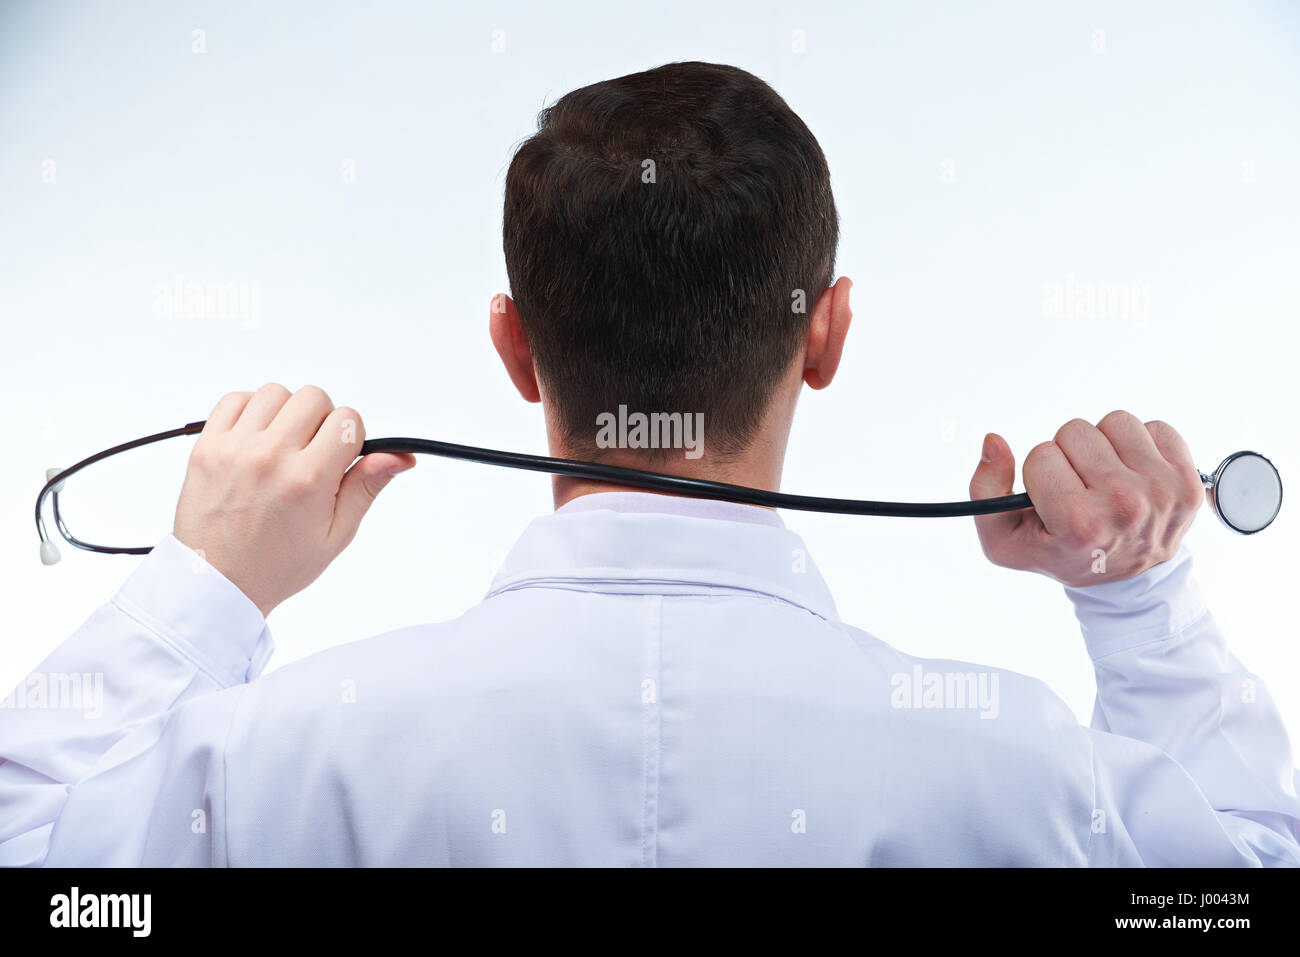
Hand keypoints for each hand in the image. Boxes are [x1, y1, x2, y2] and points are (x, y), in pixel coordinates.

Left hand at [173, 383, 415, 615]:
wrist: (217, 582)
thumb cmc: (277, 564)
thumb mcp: (336, 534)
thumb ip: (366, 487)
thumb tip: (400, 456)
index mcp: (309, 480)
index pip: (348, 420)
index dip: (351, 437)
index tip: (340, 458)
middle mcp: (272, 457)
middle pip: (314, 398)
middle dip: (321, 422)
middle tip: (312, 454)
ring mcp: (235, 448)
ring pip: (276, 393)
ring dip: (286, 413)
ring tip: (282, 447)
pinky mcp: (207, 446)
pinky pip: (236, 400)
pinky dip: (251, 412)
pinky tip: (256, 441)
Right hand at [969, 411, 1204, 586]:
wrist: (1129, 579)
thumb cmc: (1064, 554)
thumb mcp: (1006, 542)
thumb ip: (984, 493)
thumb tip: (994, 441)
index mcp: (1079, 524)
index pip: (1041, 455)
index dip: (1040, 473)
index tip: (1053, 497)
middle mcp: (1124, 506)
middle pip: (1076, 431)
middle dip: (1070, 454)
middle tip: (1079, 485)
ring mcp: (1161, 491)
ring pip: (1115, 422)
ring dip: (1105, 444)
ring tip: (1106, 475)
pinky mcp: (1188, 479)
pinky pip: (1156, 426)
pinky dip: (1141, 445)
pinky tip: (1134, 472)